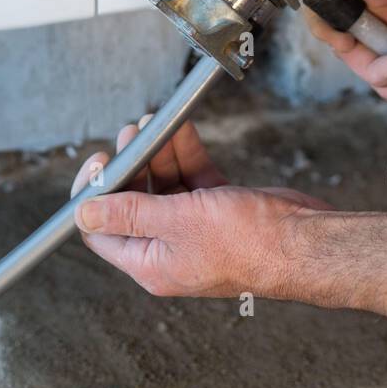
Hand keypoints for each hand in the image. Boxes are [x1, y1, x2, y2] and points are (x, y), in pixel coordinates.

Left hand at [72, 117, 330, 299]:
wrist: (302, 241)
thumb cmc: (247, 242)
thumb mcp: (178, 222)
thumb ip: (129, 214)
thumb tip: (84, 214)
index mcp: (151, 264)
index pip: (103, 232)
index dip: (95, 196)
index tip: (100, 162)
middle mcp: (169, 248)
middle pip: (133, 202)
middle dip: (130, 165)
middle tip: (130, 134)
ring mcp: (194, 227)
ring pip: (164, 184)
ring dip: (158, 152)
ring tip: (152, 123)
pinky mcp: (218, 208)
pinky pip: (192, 177)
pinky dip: (185, 153)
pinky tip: (182, 130)